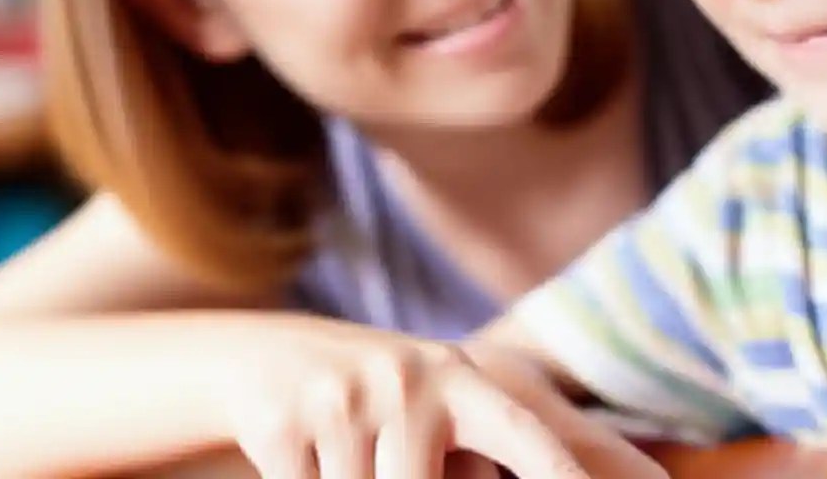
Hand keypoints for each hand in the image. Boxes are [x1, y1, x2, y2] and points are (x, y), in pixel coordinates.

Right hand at [218, 322, 667, 478]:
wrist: (264, 358)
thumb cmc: (376, 403)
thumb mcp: (434, 416)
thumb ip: (483, 454)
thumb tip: (519, 473)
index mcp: (463, 379)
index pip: (526, 433)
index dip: (562, 471)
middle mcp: (413, 378)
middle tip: (389, 459)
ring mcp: (348, 395)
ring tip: (343, 458)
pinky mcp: (287, 419)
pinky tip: (302, 456)